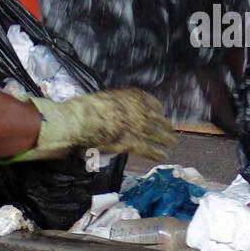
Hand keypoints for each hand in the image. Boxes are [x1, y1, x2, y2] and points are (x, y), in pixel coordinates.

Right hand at [0, 88, 175, 162]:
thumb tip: (110, 111)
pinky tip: (164, 155)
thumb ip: (111, 105)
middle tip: (171, 129)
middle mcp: (138, 109)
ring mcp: (137, 126)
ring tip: (172, 142)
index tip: (160, 112)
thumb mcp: (101, 100)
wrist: (77, 121)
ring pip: (157, 133)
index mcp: (129, 95)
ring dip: (166, 138)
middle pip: (157, 118)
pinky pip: (150, 148)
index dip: (157, 109)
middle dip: (165, 124)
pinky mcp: (132, 142)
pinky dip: (157, 152)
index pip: (150, 101)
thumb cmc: (82, 109)